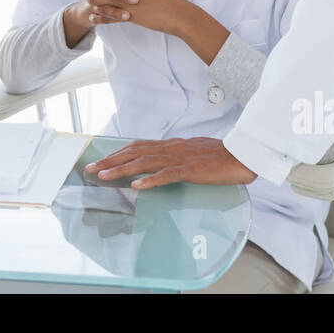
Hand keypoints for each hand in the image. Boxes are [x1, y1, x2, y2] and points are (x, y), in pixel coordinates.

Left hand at [84, 137, 256, 189]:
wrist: (243, 155)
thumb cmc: (220, 157)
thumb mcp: (193, 154)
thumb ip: (175, 158)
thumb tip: (159, 166)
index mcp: (172, 145)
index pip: (138, 147)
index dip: (118, 153)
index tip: (100, 161)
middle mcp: (172, 148)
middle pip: (135, 152)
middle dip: (111, 161)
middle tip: (90, 169)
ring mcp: (181, 158)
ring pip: (145, 162)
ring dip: (122, 169)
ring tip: (104, 176)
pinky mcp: (191, 169)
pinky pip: (167, 175)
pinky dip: (150, 180)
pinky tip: (137, 187)